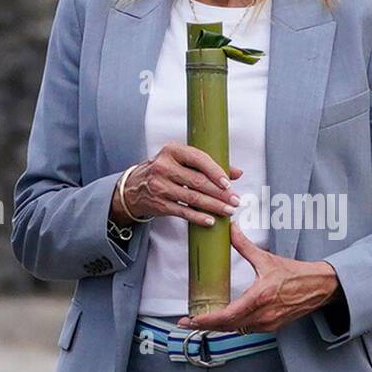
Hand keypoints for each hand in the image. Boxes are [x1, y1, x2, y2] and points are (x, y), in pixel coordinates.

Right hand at [111, 143, 242, 225]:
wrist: (134, 187)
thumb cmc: (164, 170)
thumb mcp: (181, 161)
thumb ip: (208, 165)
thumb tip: (238, 173)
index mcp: (171, 150)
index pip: (198, 159)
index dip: (215, 171)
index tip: (229, 183)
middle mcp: (163, 166)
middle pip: (198, 181)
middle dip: (220, 193)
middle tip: (235, 200)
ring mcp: (160, 186)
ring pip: (193, 198)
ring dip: (214, 206)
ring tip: (228, 210)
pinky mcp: (159, 203)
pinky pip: (183, 212)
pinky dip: (198, 217)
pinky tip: (211, 220)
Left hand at [178, 221, 340, 333]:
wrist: (320, 287)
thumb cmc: (296, 274)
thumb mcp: (266, 258)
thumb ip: (244, 245)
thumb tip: (230, 229)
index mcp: (260, 297)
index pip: (228, 315)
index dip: (207, 320)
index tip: (192, 320)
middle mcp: (264, 314)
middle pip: (228, 326)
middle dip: (206, 326)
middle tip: (188, 322)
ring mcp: (269, 323)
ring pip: (237, 330)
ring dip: (219, 327)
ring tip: (202, 321)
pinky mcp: (273, 326)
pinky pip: (248, 329)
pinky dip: (233, 326)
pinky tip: (224, 320)